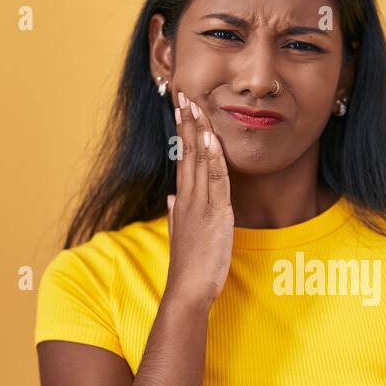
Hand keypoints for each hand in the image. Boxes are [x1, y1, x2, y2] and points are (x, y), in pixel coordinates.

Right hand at [164, 89, 233, 307]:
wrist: (187, 290)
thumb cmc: (189, 267)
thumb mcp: (181, 235)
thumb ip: (175, 215)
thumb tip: (171, 199)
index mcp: (183, 202)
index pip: (183, 159)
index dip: (183, 133)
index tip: (182, 110)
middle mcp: (188, 198)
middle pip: (188, 153)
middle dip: (187, 123)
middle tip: (184, 95)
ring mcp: (200, 205)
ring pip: (199, 161)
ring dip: (198, 132)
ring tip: (195, 105)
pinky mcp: (214, 214)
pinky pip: (215, 181)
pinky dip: (213, 158)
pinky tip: (211, 139)